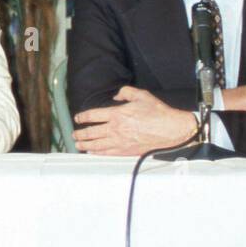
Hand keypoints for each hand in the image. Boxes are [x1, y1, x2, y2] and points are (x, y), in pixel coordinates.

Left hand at [73, 86, 196, 155]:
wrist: (171, 130)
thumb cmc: (157, 112)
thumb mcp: (141, 95)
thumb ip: (126, 92)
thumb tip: (116, 95)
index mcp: (117, 114)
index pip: (93, 115)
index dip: (82, 117)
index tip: (78, 118)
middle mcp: (115, 128)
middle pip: (91, 132)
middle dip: (80, 133)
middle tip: (74, 134)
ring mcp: (119, 141)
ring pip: (96, 144)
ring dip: (85, 144)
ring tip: (78, 144)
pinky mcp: (126, 151)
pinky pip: (107, 153)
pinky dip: (97, 153)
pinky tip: (91, 153)